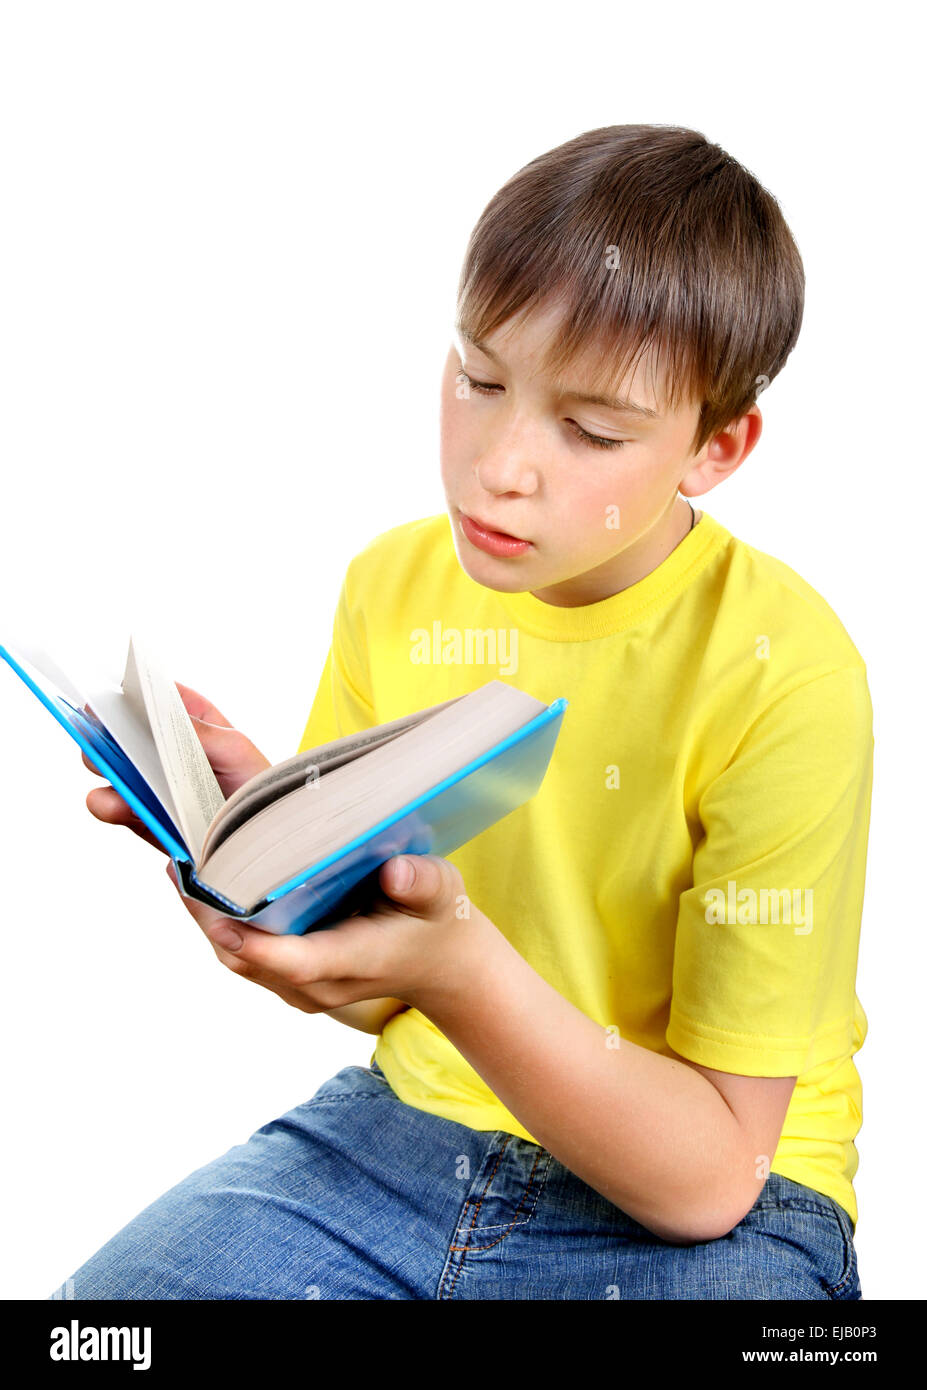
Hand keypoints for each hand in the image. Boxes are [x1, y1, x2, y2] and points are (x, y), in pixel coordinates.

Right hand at [82, 682, 270, 853]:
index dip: (132, 693)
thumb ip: (198, 731)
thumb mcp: (235, 748)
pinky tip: (112, 802)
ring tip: (101, 764)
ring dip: (102, 764)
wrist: (260, 837)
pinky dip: (110, 804)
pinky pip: (117, 808)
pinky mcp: (143, 817)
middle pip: (124, 731)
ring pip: (112, 769)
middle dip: (109, 728)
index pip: (154, 699)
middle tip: (103, 728)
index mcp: (189, 722)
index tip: (115, 694)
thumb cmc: (256, 784)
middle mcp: (163, 750)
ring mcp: (150, 783)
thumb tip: (160, 716)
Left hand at [165, 852, 493, 1017]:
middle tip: (179, 867)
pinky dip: (217, 919)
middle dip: (210, 918)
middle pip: (249, 959)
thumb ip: (420, 883)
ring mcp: (298, 987)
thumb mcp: (442, 892)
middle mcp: (319, 984)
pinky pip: (241, 952)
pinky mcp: (286, 976)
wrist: (439, 963)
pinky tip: (201, 878)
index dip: (258, 946)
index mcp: (356, 962)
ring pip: (237, 957)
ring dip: (206, 916)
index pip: (298, 963)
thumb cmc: (436, 919)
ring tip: (179, 863)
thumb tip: (395, 871)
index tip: (221, 919)